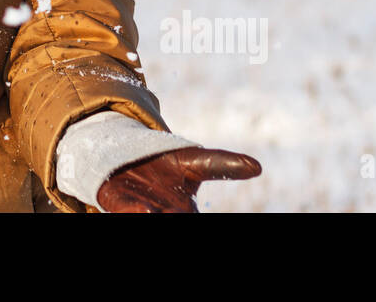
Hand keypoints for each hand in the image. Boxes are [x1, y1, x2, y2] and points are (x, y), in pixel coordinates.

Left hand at [95, 146, 260, 212]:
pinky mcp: (118, 201)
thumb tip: (258, 167)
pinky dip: (133, 212)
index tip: (195, 213)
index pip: (197, 220)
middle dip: (179, 217)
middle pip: (177, 219)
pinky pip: (126, 211)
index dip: (197, 218)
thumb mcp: (196, 161)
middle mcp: (164, 214)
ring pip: (151, 219)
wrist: (126, 155)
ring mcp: (140, 210)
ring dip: (155, 218)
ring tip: (159, 213)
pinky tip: (144, 210)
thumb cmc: (165, 162)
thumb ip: (223, 165)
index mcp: (185, 211)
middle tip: (182, 213)